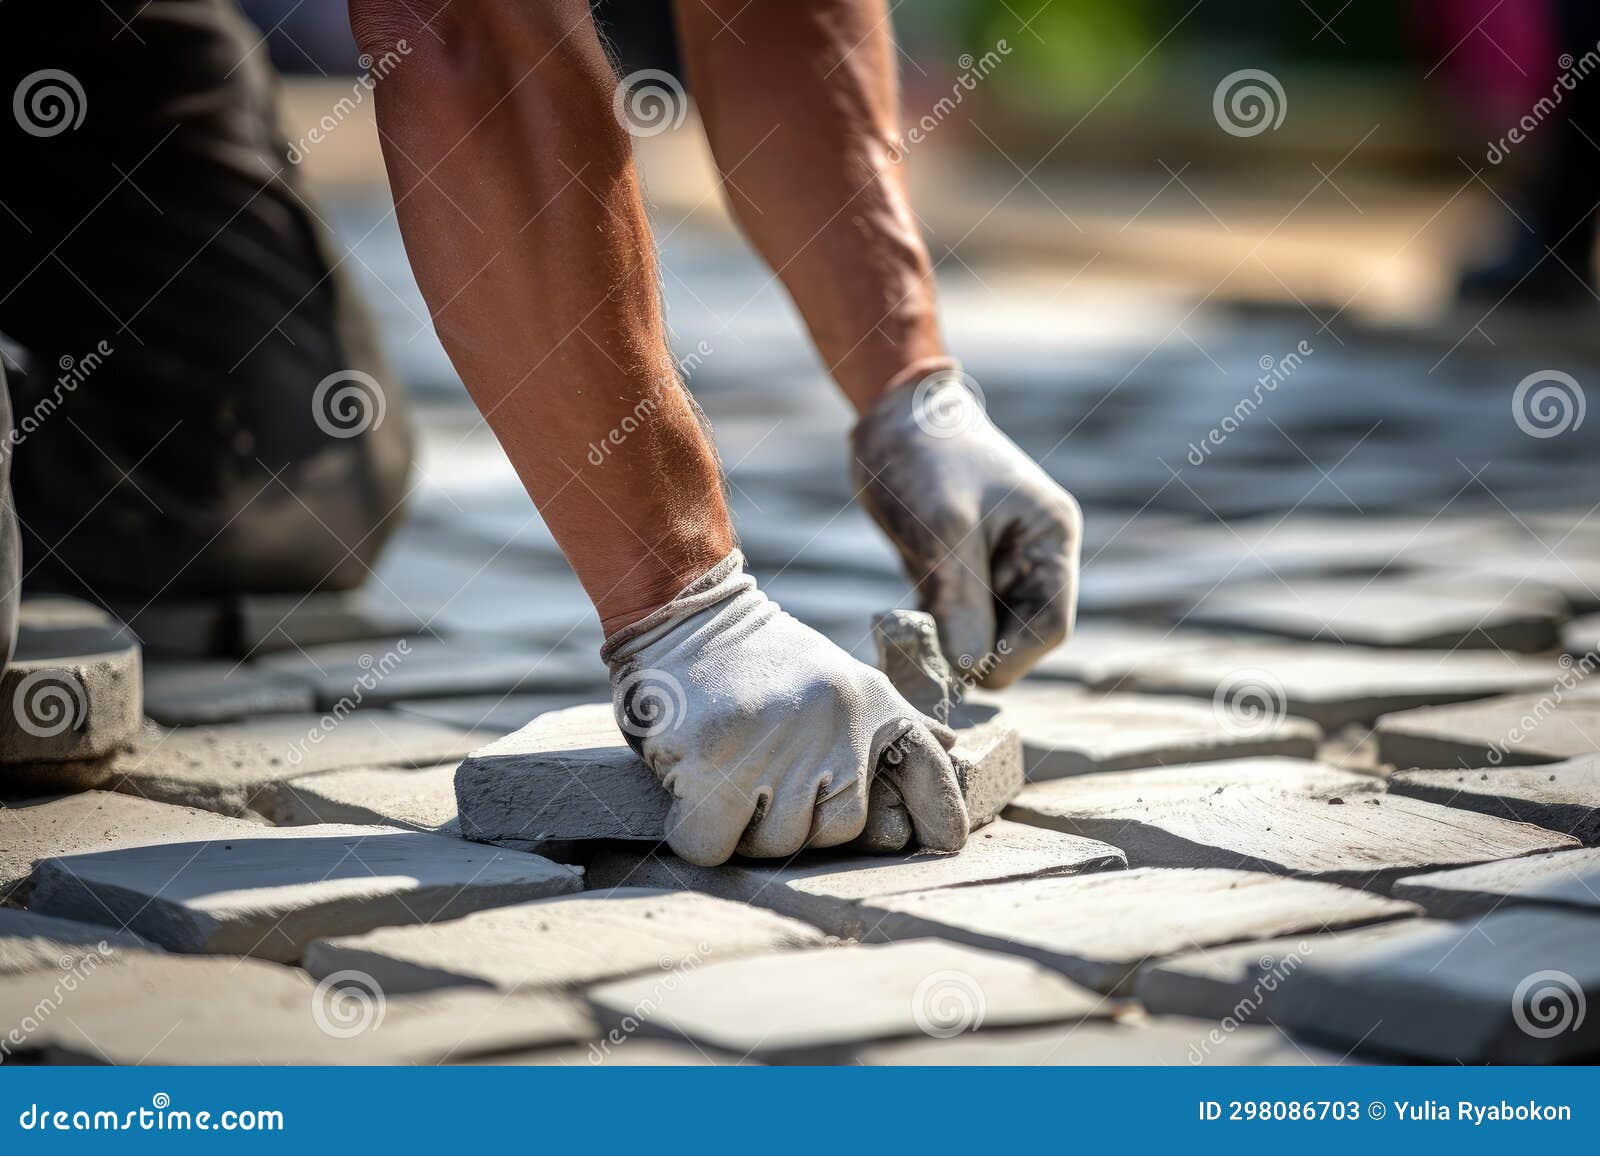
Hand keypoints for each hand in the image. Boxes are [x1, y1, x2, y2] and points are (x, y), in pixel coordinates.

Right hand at [601, 551, 968, 865]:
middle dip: (795, 822)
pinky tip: (691, 789)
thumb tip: (950, 744)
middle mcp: (834, 728)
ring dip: (743, 827)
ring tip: (726, 772)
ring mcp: (775, 747)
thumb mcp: (844, 678)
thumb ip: (894, 720)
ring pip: (773, 845)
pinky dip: (698, 832)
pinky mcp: (713, 764)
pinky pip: (712, 845)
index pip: (927, 771)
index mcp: (870, 707)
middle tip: (763, 778)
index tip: (946, 843)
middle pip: (833, 833)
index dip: (940, 814)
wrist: (689, 614)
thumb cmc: (765, 658)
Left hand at [852, 370, 1080, 687]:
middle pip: (1019, 633)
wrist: (889, 417)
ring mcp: (996, 562)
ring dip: (953, 644)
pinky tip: (905, 627)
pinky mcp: (959, 568)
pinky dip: (934, 629)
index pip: (1050, 623)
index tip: (966, 672)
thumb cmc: (927, 457)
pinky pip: (955, 617)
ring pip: (984, 630)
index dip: (1013, 656)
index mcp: (1050, 536)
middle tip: (929, 663)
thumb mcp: (946, 527)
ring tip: (913, 642)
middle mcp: (1032, 554)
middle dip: (979, 652)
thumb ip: (962, 598)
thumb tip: (969, 669)